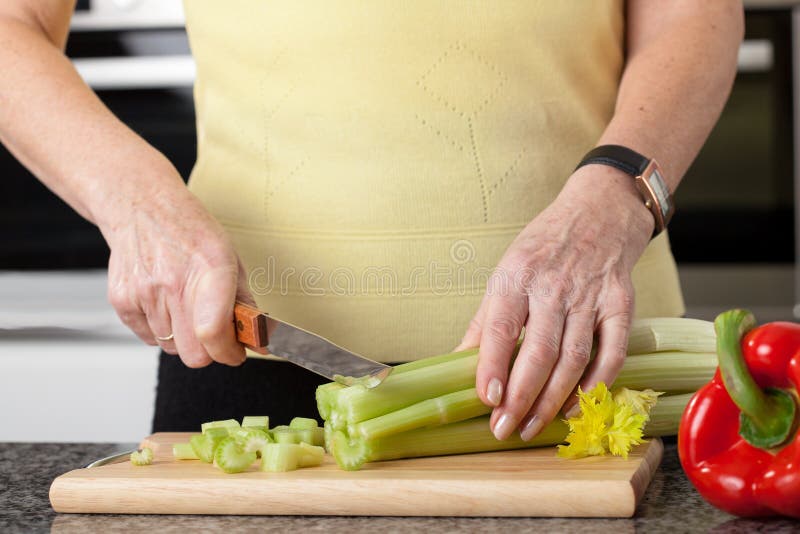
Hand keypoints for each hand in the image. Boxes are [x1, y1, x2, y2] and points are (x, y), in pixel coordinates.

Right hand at [101, 164, 254, 367]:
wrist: (142, 208)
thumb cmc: (190, 231)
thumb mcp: (229, 257)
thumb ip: (245, 300)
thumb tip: (260, 338)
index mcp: (210, 269)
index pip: (214, 332)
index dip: (229, 352)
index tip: (236, 352)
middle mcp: (174, 283)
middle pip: (194, 355)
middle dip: (210, 351)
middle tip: (215, 334)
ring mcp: (144, 293)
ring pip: (171, 348)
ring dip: (184, 338)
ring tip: (186, 306)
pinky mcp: (122, 301)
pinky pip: (148, 338)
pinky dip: (160, 330)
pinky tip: (164, 303)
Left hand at [455, 164, 654, 440]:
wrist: (598, 213)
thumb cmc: (542, 248)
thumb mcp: (504, 273)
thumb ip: (484, 321)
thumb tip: (456, 363)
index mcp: (515, 276)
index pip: (501, 328)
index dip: (492, 366)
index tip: (486, 400)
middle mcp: (552, 286)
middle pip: (539, 351)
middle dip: (522, 396)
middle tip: (505, 428)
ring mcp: (590, 295)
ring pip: (574, 357)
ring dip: (554, 399)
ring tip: (534, 427)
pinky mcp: (620, 303)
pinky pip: (612, 351)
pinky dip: (596, 383)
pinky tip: (576, 406)